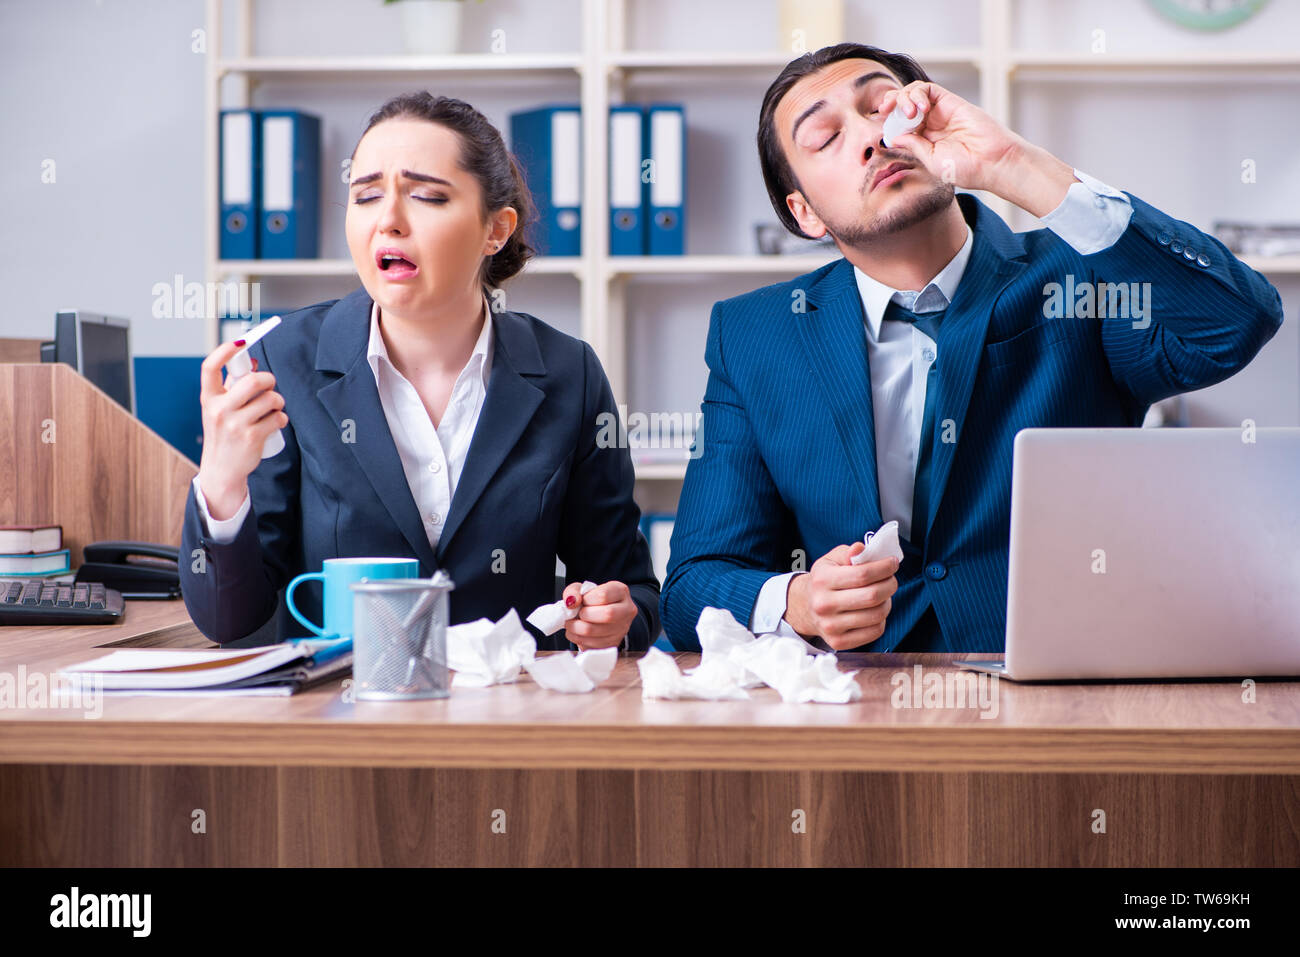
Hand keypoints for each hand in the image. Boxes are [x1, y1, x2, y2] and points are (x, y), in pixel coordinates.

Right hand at [196, 339, 286, 519]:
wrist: (222, 470)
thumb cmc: (223, 433)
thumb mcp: (219, 408)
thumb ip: (231, 385)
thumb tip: (252, 362)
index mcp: (208, 398)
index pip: (209, 367)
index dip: (225, 351)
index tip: (240, 342)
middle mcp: (218, 409)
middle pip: (253, 381)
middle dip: (269, 380)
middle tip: (270, 386)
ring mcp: (235, 424)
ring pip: (270, 399)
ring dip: (278, 401)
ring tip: (273, 408)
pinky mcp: (252, 437)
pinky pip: (278, 418)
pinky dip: (282, 418)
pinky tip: (275, 422)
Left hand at [563, 580, 635, 650]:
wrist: (597, 615)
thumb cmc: (591, 600)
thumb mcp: (581, 589)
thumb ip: (573, 591)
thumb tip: (572, 602)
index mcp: (621, 592)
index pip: (603, 595)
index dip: (587, 599)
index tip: (581, 601)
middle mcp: (627, 610)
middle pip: (607, 614)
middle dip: (584, 614)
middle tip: (577, 614)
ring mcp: (622, 629)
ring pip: (595, 631)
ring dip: (576, 628)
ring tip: (571, 623)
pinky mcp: (613, 644)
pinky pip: (592, 644)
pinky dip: (578, 639)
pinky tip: (576, 633)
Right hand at [783, 543, 898, 649]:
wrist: (805, 607)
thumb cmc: (823, 581)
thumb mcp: (830, 560)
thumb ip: (847, 553)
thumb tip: (860, 549)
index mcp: (822, 580)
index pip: (863, 574)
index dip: (884, 568)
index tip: (892, 563)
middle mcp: (824, 604)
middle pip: (872, 596)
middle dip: (890, 584)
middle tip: (891, 579)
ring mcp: (830, 626)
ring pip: (877, 614)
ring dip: (888, 602)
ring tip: (883, 595)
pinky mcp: (839, 642)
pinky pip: (875, 631)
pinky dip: (881, 619)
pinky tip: (875, 610)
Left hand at [878, 81, 1073, 215]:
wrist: (992, 161)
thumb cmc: (966, 168)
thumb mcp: (932, 160)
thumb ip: (913, 146)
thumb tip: (892, 136)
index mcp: (923, 141)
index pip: (898, 125)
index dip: (887, 123)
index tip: (881, 129)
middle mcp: (930, 124)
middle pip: (901, 106)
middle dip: (889, 104)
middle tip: (884, 111)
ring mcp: (940, 112)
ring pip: (912, 93)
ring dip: (902, 98)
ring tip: (909, 114)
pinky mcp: (951, 101)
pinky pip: (928, 88)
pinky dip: (917, 93)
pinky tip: (920, 109)